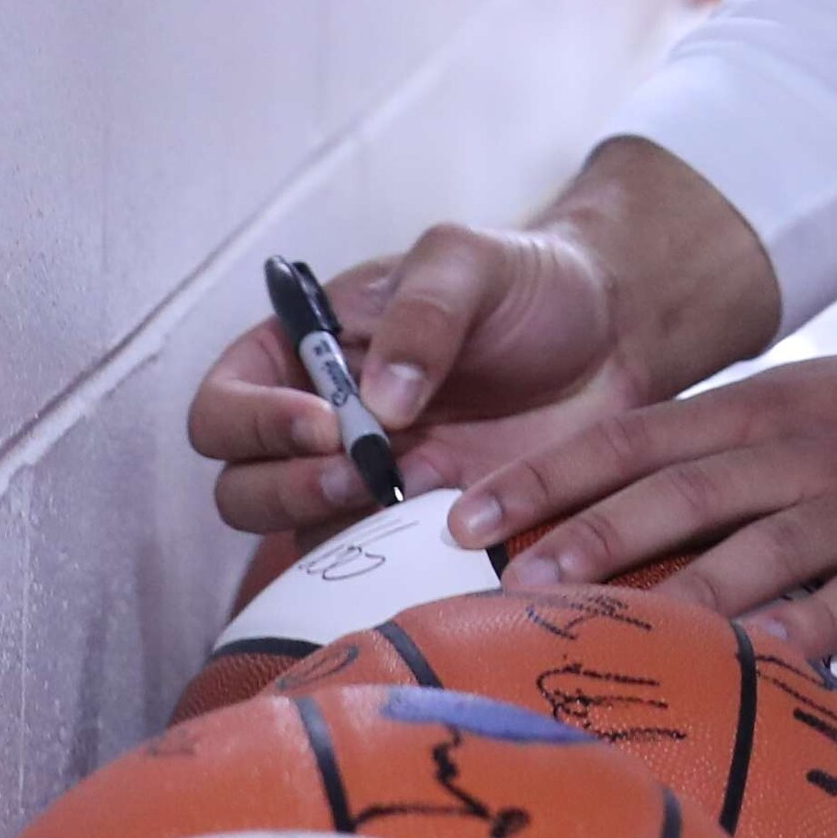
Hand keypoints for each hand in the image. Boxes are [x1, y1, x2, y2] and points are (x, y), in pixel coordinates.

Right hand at [185, 139, 779, 535]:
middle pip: (240, 489)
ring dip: (334, 531)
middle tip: (361, 470)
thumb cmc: (527, 283)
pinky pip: (379, 576)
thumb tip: (379, 401)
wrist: (613, 337)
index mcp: (302, 356)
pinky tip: (446, 548)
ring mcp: (365, 491)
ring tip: (403, 500)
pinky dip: (396, 572)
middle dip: (285, 488)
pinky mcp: (419, 536)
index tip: (323, 422)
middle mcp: (317, 431)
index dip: (252, 424)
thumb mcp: (470, 261)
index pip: (223, 406)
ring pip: (297, 544)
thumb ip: (423, 313)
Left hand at [454, 296, 836, 660]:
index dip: (550, 476)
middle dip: (592, 533)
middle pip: (684, 491)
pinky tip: (760, 662)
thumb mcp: (815, 405)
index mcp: (771, 407)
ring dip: (680, 589)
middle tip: (510, 576)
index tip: (466, 516)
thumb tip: (603, 510)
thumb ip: (723, 451)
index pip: (638, 438)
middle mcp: (809, 452)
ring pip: (762, 548)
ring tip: (607, 632)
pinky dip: (806, 632)